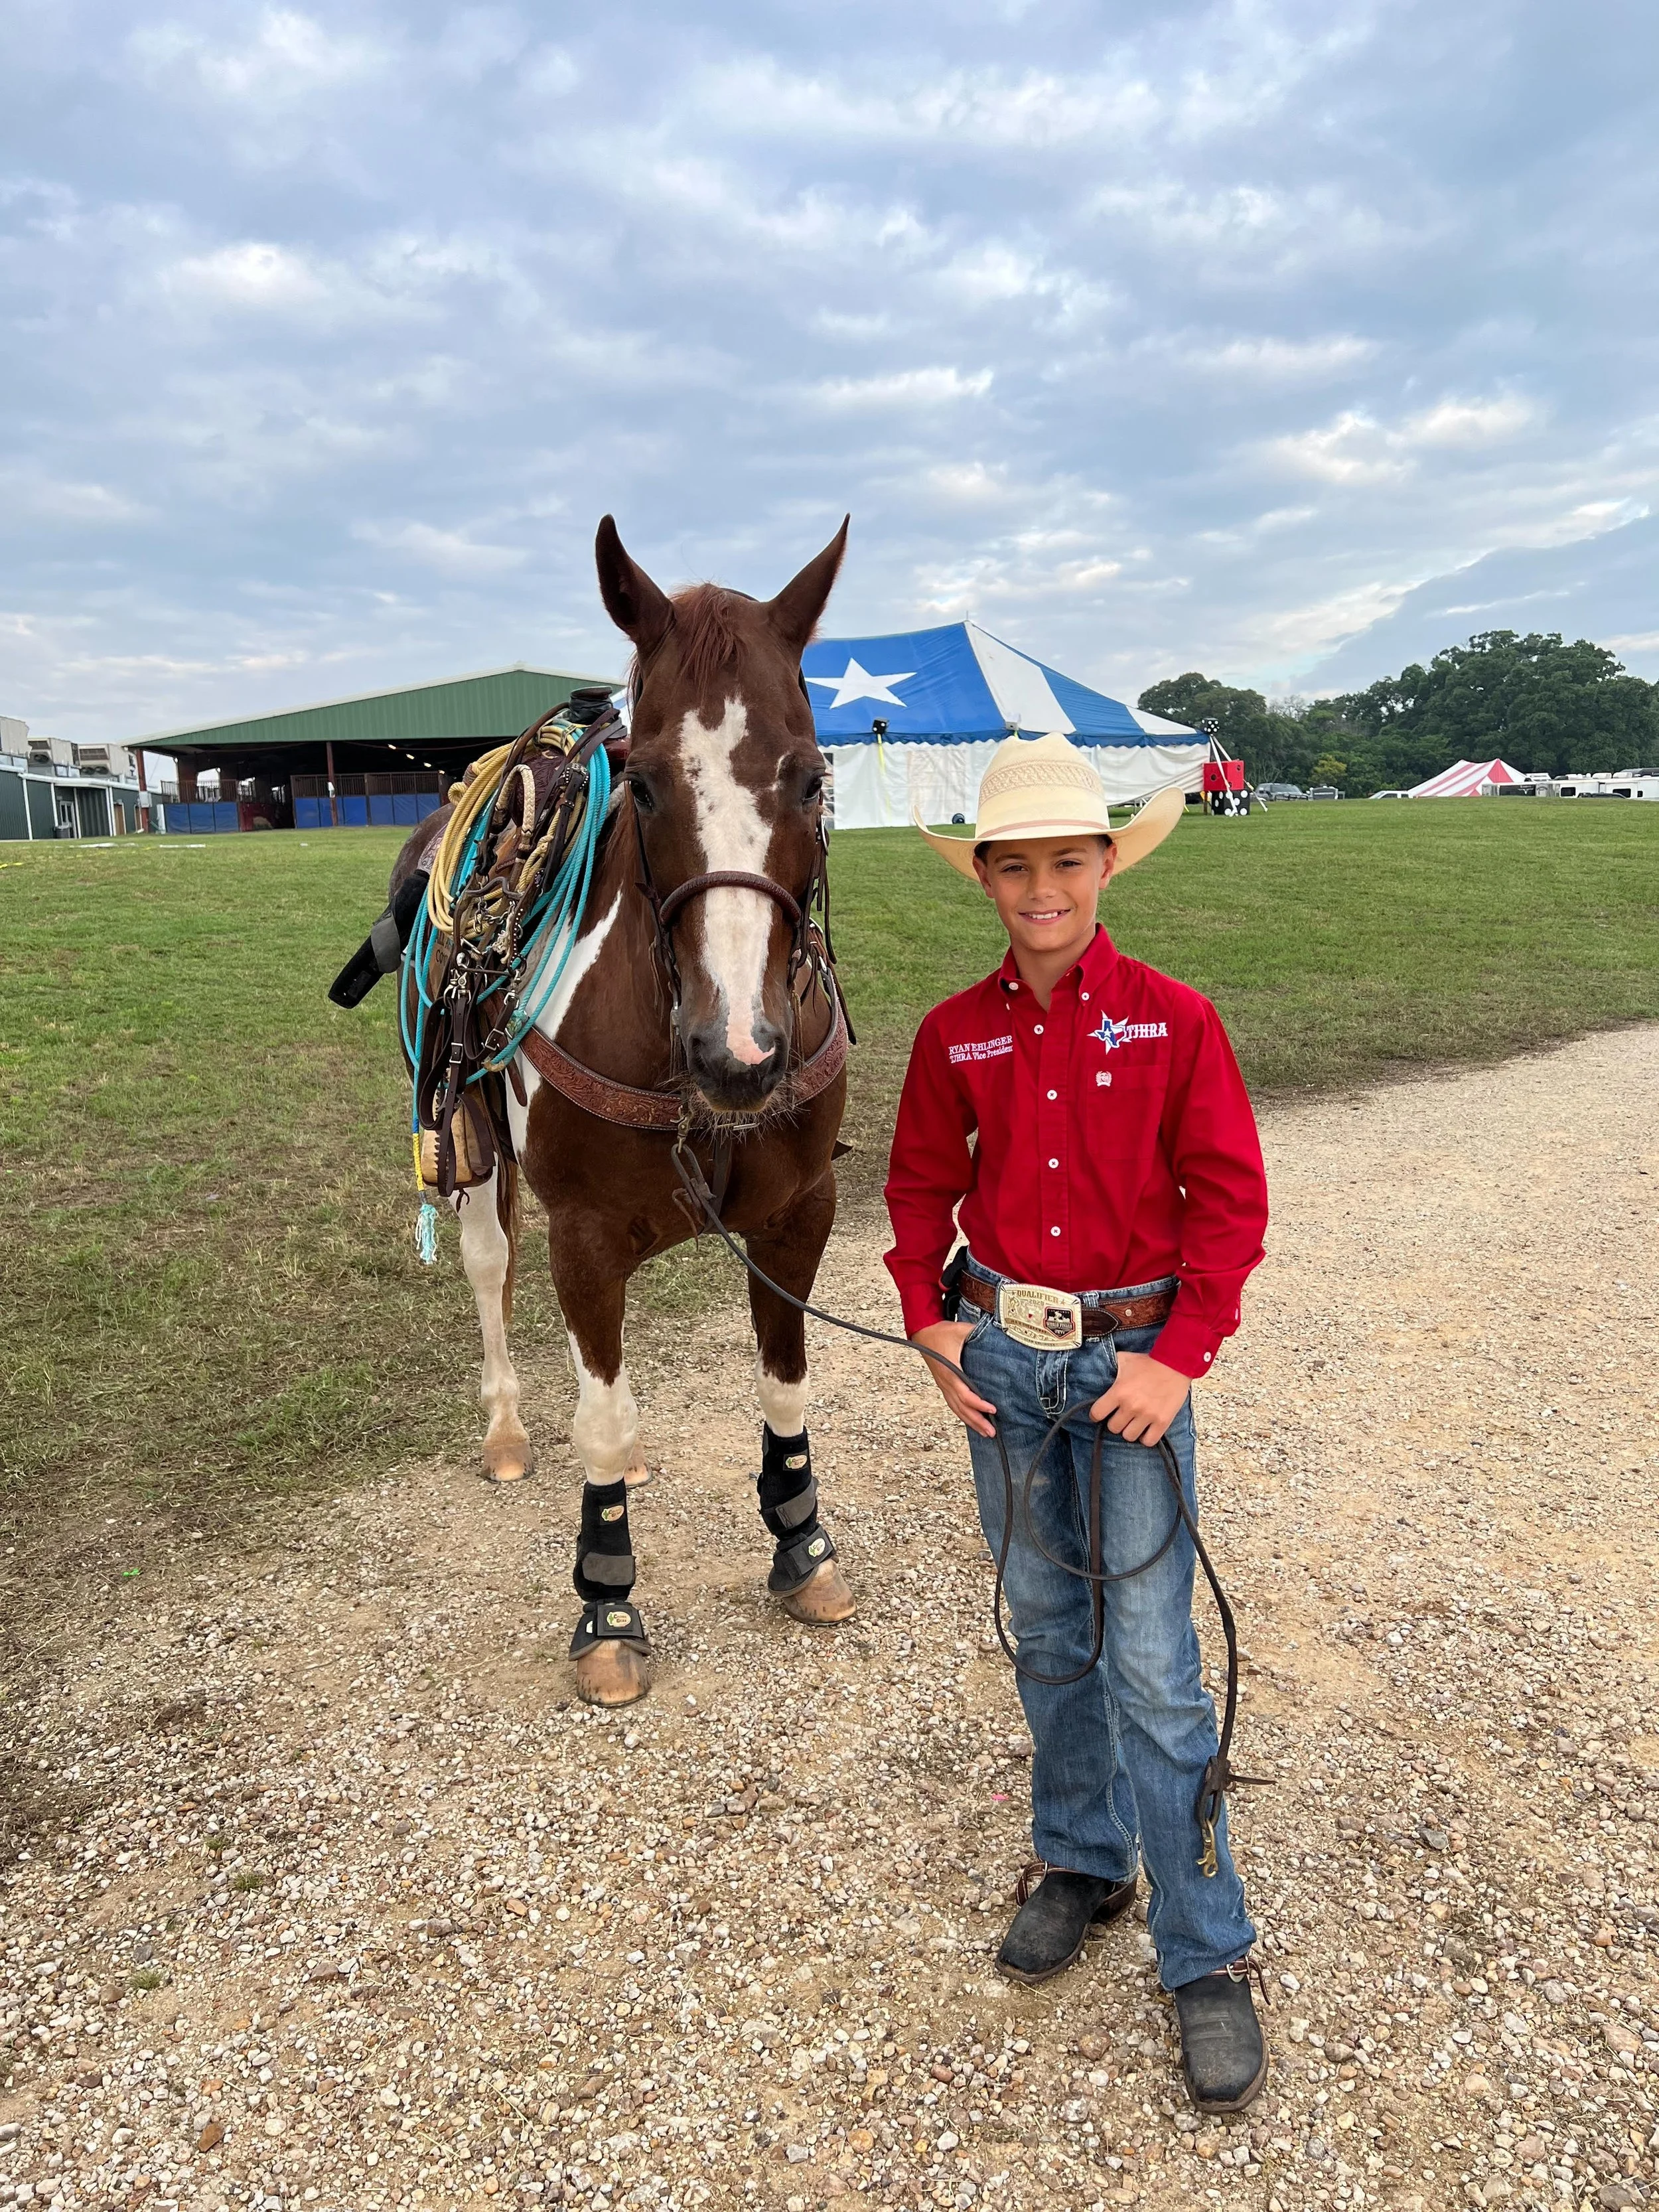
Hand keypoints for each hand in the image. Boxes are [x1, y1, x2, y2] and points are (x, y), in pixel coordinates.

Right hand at [911, 1320, 998, 1438]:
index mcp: (950, 1371)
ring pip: (956, 1409)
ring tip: (984, 1432)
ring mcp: (943, 1385)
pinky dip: (962, 1415)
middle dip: (977, 1421)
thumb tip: (997, 1333)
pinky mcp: (943, 1384)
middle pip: (962, 1408)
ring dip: (970, 1422)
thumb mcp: (961, 1330)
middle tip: (992, 1433)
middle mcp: (946, 1382)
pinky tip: (971, 1421)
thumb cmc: (941, 1332)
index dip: (979, 1405)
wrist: (922, 1332)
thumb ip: (978, 1332)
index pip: (965, 1395)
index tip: (993, 1410)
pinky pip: (953, 1404)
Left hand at [1090, 1350, 1189, 1445]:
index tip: (1101, 1413)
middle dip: (1116, 1422)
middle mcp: (1131, 1406)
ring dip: (1130, 1430)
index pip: (1097, 1414)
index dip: (1097, 1415)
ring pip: (1129, 1436)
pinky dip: (1146, 1437)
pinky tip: (1147, 1429)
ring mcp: (1147, 1415)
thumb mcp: (1124, 1360)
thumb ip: (1109, 1367)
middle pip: (1113, 1428)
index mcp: (1119, 1392)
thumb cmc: (1148, 1362)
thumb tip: (1098, 1368)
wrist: (1175, 1364)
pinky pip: (1148, 1441)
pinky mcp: (1162, 1422)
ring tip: (1134, 1422)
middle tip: (1122, 1416)